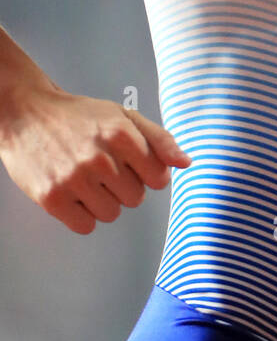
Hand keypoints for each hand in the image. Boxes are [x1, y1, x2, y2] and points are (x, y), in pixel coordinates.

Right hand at [0, 81, 191, 233]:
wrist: (27, 114)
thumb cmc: (78, 116)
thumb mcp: (124, 116)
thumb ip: (159, 139)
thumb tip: (185, 163)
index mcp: (121, 134)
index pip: (158, 178)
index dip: (148, 174)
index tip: (133, 166)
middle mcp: (100, 158)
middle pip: (135, 199)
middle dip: (124, 186)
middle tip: (103, 168)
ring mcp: (74, 179)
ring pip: (111, 214)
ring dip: (103, 201)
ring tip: (86, 179)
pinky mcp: (52, 198)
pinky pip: (85, 226)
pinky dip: (82, 215)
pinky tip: (74, 194)